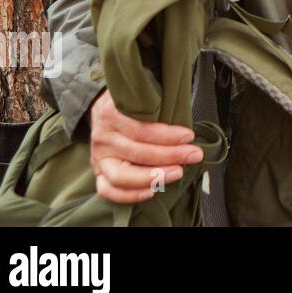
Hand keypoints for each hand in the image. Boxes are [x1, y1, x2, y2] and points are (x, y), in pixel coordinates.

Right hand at [88, 89, 204, 203]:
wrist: (103, 109)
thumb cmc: (130, 105)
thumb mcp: (139, 97)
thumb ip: (156, 108)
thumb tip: (185, 126)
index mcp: (112, 114)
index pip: (141, 130)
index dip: (167, 136)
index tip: (189, 136)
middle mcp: (103, 137)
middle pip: (137, 153)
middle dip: (169, 156)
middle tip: (193, 155)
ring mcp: (98, 158)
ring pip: (122, 176)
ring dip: (153, 177)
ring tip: (177, 173)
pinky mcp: (98, 173)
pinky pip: (108, 191)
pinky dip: (129, 195)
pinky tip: (151, 192)